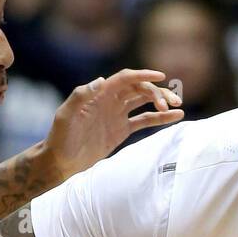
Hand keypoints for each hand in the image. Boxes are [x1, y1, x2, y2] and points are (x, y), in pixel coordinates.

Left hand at [45, 69, 183, 180]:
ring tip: (178, 107)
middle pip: (139, 89)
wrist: (61, 161)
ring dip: (161, 102)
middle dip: (157, 93)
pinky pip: (144, 121)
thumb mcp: (66, 115)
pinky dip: (159, 119)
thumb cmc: (60, 137)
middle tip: (169, 104)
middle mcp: (111, 100)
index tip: (161, 76)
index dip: (143, 75)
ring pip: (144, 102)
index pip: (126, 79)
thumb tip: (101, 80)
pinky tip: (175, 117)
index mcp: (100, 93)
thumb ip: (80, 96)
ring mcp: (117, 115)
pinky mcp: (121, 130)